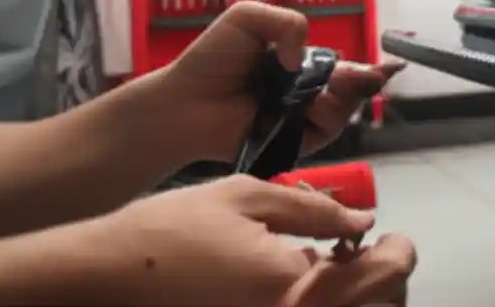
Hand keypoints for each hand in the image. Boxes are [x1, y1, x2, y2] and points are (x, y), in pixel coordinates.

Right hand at [99, 175, 413, 305]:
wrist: (97, 282)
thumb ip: (313, 209)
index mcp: (296, 287)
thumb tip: (363, 220)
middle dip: (379, 280)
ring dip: (353, 299)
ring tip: (329, 270)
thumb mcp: (243, 198)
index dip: (398, 251)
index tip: (389, 237)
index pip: (388, 275)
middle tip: (360, 254)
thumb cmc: (165, 234)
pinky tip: (297, 287)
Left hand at [159, 1, 405, 162]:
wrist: (185, 100)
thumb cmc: (212, 59)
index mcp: (301, 64)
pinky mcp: (294, 144)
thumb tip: (305, 57)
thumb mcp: (248, 19)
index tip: (391, 66)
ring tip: (331, 86)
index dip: (368, 67)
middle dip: (363, 79)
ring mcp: (302, 119)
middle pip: (351, 88)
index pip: (343, 65)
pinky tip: (314, 107)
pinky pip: (324, 133)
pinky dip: (325, 119)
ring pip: (342, 109)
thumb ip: (286, 22)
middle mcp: (306, 92)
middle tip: (368, 75)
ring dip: (344, 97)